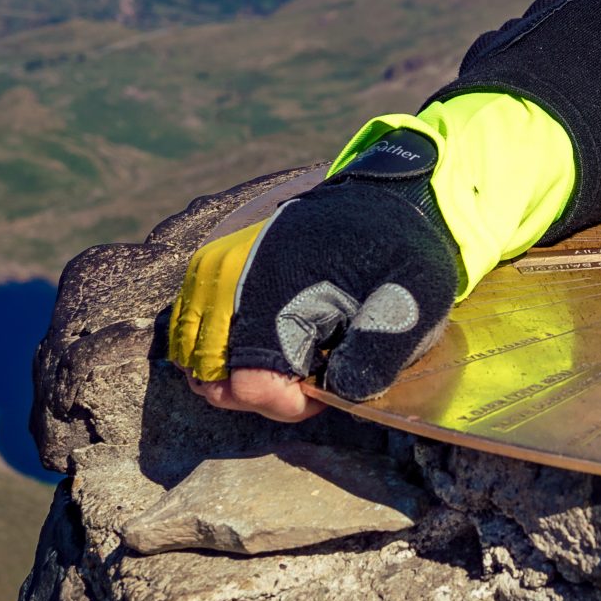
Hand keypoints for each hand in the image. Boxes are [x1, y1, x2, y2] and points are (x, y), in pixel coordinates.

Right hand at [165, 128, 463, 417]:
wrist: (383, 198)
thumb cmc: (401, 253)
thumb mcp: (411, 304)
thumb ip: (376, 356)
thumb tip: (339, 393)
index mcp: (279, 290)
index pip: (250, 385)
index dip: (290, 403)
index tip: (324, 388)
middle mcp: (233, 278)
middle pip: (213, 378)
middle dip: (263, 391)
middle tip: (308, 372)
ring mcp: (217, 268)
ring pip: (195, 356)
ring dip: (236, 372)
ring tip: (290, 357)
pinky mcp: (214, 264)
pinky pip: (189, 328)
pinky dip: (219, 348)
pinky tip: (267, 340)